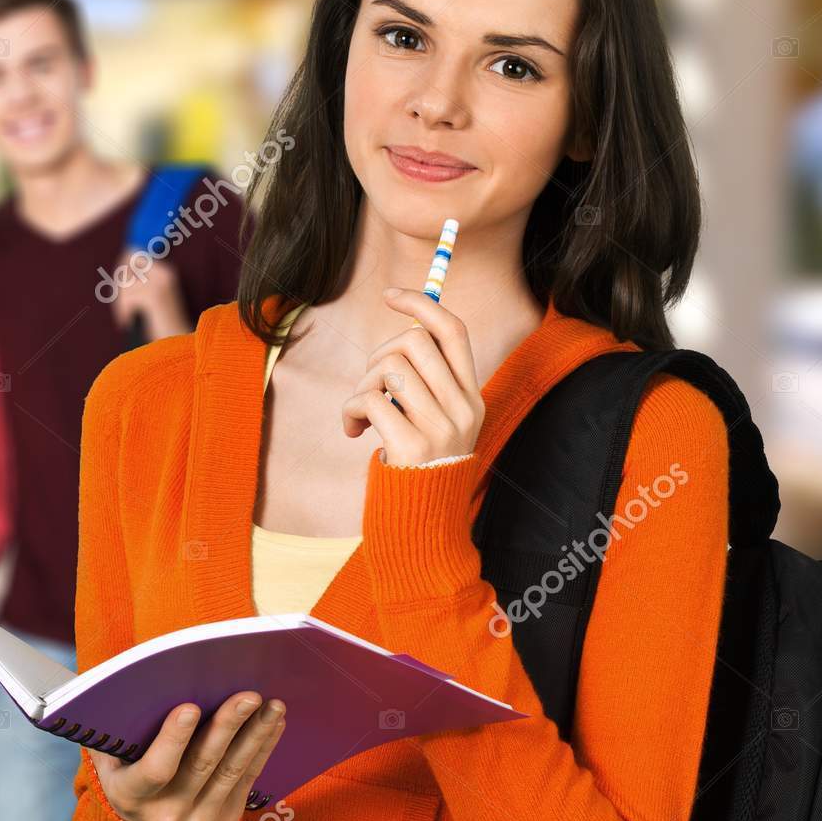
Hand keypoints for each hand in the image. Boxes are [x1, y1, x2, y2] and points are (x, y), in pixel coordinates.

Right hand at [90, 691, 285, 820]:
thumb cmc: (127, 773)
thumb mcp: (111, 759)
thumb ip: (116, 731)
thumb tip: (128, 682)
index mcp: (131, 795)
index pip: (156, 769)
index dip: (173, 739)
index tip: (189, 707)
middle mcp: (166, 813)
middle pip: (202, 764)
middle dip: (228, 726)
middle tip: (248, 696)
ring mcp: (200, 819)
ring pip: (232, 770)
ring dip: (256, 734)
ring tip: (272, 705)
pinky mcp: (227, 816)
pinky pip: (249, 778)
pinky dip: (263, 748)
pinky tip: (274, 724)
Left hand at [109, 256, 188, 341]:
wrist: (179, 344)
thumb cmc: (162, 325)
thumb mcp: (152, 298)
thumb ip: (139, 282)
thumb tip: (118, 269)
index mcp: (165, 271)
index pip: (133, 253)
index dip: (121, 268)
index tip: (119, 288)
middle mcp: (165, 272)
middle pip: (126, 265)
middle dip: (118, 284)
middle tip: (121, 305)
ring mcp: (161, 283)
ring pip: (125, 283)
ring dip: (120, 302)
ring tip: (125, 316)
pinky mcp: (155, 296)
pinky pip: (127, 297)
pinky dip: (124, 311)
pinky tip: (128, 321)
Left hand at [341, 287, 484, 467]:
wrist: (422, 525)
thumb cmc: (418, 465)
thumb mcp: (435, 421)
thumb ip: (426, 384)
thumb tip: (404, 334)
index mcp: (471, 397)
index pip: (453, 331)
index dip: (421, 305)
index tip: (390, 295)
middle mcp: (463, 408)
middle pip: (412, 343)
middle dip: (378, 356)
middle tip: (370, 386)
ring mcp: (440, 427)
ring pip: (388, 369)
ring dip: (361, 386)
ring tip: (360, 414)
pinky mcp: (411, 445)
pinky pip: (369, 399)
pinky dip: (350, 410)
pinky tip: (354, 431)